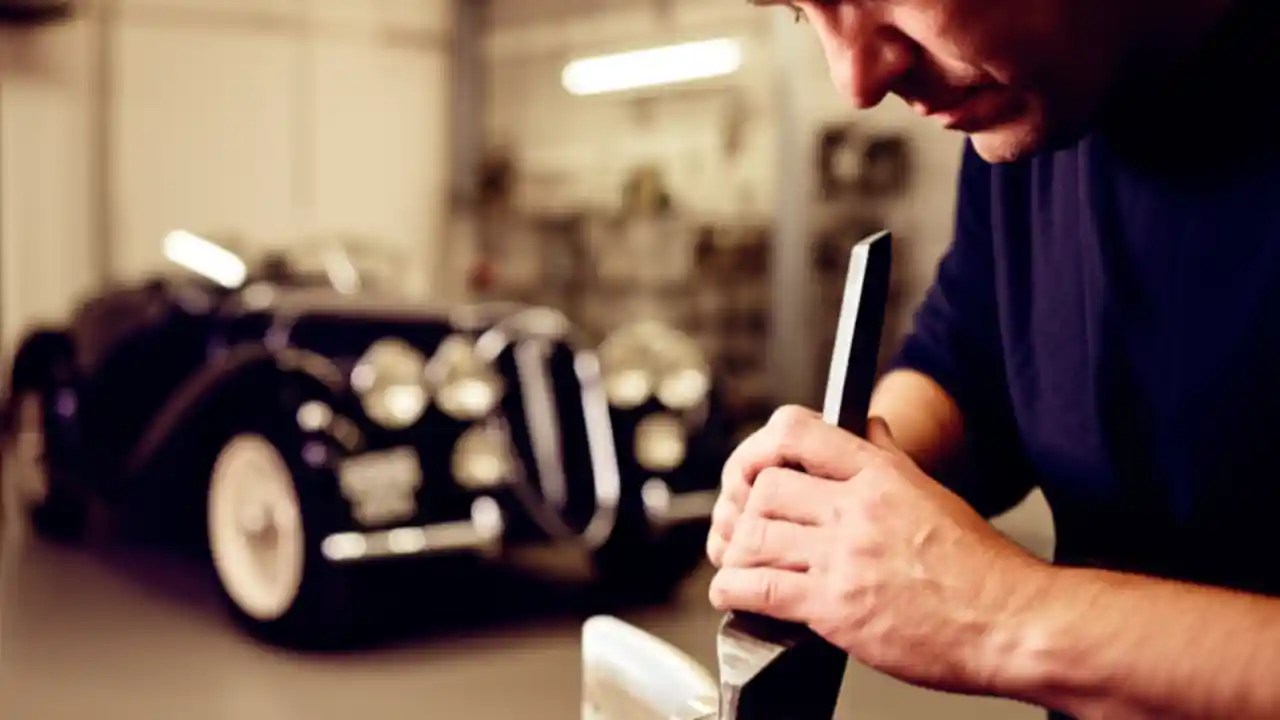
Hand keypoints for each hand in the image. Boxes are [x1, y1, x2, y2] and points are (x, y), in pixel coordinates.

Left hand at [707, 406, 1047, 693]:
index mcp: (879, 476)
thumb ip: (890, 458)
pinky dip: (733, 589)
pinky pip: (758, 588)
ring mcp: (844, 557)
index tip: (756, 471)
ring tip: (744, 564)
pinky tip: (736, 593)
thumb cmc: (981, 568)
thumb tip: (868, 424)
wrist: (1011, 624)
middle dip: (749, 510)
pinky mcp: (834, 607)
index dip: (763, 449)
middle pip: (765, 488)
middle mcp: (856, 510)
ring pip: (754, 536)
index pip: (797, 433)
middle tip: (751, 529)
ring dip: (739, 552)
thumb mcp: (933, 492)